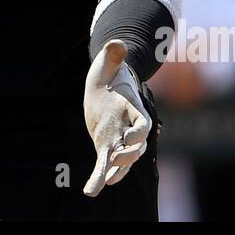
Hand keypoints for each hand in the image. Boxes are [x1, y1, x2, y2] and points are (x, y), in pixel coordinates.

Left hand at [82, 40, 152, 197]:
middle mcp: (129, 127)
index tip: (131, 138)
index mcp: (134, 109)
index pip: (143, 126)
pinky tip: (91, 190)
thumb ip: (114, 55)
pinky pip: (104, 164)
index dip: (139, 134)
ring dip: (117, 171)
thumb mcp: (109, 62)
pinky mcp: (105, 145)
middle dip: (129, 155)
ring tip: (106, 181)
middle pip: (136, 148)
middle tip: (117, 158)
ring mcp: (118, 138)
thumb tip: (117, 44)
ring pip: (123, 160)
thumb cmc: (109, 71)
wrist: (104, 84)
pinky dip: (99, 176)